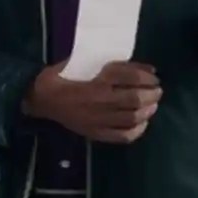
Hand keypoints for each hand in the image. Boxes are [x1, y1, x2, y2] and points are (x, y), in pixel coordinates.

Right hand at [22, 61, 161, 143]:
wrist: (40, 99)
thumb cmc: (59, 77)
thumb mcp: (78, 61)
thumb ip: (103, 62)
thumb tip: (132, 64)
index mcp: (95, 81)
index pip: (128, 77)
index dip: (145, 75)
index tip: (154, 74)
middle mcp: (100, 101)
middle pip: (135, 98)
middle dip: (151, 94)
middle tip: (158, 90)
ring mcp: (98, 120)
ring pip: (131, 118)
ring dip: (147, 111)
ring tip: (153, 105)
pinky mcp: (95, 133)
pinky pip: (121, 136)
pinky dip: (136, 131)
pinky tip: (142, 123)